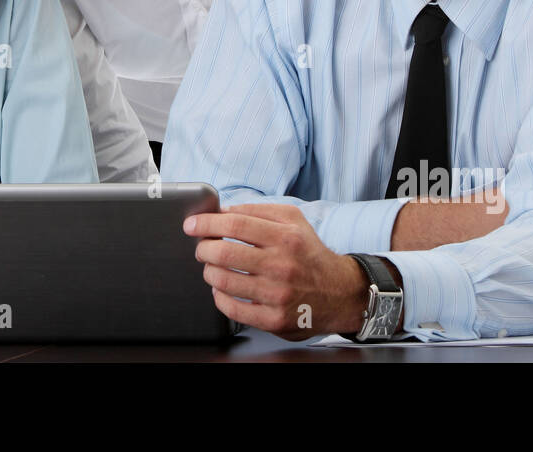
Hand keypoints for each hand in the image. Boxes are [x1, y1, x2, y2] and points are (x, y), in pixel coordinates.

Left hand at [183, 204, 369, 340]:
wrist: (340, 293)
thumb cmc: (309, 253)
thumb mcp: (294, 220)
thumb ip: (258, 211)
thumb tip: (222, 212)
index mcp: (286, 237)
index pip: (235, 225)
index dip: (207, 223)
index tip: (192, 225)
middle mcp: (282, 266)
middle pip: (224, 253)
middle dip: (203, 248)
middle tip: (201, 248)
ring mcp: (277, 295)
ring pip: (224, 281)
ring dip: (209, 272)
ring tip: (212, 267)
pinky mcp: (274, 320)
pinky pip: (232, 309)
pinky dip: (219, 297)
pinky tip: (221, 290)